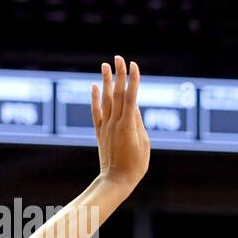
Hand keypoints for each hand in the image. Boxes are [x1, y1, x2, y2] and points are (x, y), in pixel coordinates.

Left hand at [91, 56, 149, 186]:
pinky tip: (94, 86)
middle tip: (119, 57)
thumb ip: (137, 123)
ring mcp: (106, 126)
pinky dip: (94, 98)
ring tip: (105, 65)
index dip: (133, 80)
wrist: (116, 179)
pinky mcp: (100, 131)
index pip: (131, 97)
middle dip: (119, 74)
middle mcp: (115, 122)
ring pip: (105, 99)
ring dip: (106, 81)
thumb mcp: (143, 144)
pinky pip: (96, 111)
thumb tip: (133, 106)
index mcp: (128, 126)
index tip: (134, 65)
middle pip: (118, 94)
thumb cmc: (136, 165)